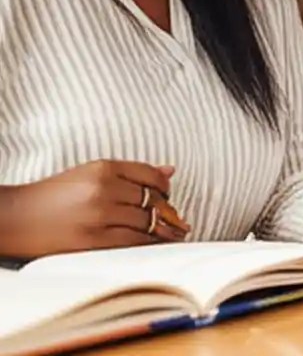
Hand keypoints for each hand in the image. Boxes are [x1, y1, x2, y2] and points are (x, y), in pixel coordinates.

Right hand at [0, 160, 188, 258]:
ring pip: (147, 222)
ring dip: (165, 230)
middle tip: (177, 219)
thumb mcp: (90, 174)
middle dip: (168, 211)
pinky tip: (157, 244)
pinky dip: (150, 243)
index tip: (168, 195)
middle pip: (151, 200)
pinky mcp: (94, 240)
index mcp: (103, 169)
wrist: (16, 218)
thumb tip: (171, 171)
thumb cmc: (54, 195)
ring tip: (176, 233)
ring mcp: (99, 216)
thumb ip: (131, 173)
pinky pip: (134, 242)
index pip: (150, 175)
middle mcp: (103, 189)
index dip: (165, 187)